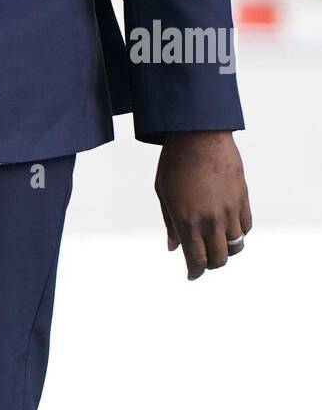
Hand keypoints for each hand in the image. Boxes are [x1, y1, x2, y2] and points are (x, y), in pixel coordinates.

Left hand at [155, 130, 251, 280]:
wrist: (198, 134)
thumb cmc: (175, 162)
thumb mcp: (164, 192)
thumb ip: (170, 223)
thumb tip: (173, 247)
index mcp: (187, 219)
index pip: (196, 260)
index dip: (194, 273)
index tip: (191, 275)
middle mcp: (211, 219)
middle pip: (218, 259)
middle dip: (210, 264)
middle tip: (203, 258)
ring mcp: (229, 209)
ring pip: (236, 246)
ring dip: (225, 249)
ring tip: (216, 242)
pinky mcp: (242, 198)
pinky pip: (246, 227)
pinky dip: (238, 232)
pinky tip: (227, 226)